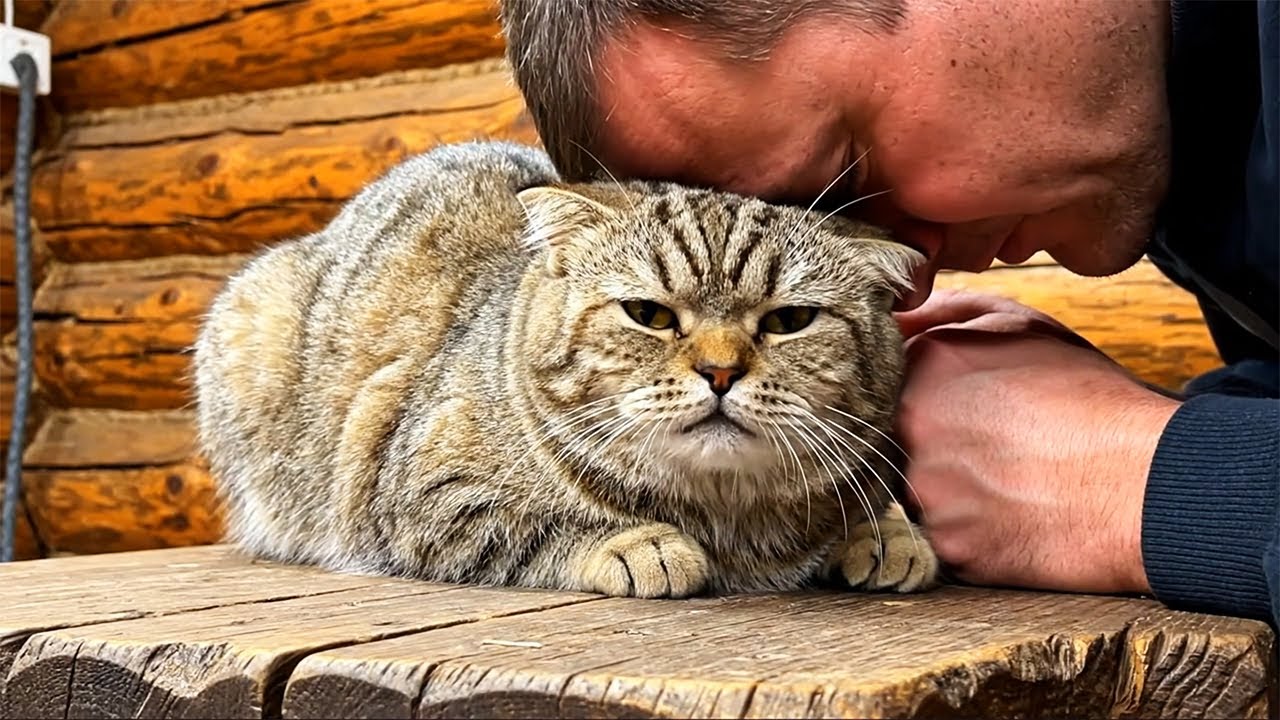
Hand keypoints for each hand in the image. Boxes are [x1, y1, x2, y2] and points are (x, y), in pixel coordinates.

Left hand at [893, 290, 1180, 594]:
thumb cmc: (1090, 400)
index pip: (880, 379)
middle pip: (889, 436)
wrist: (1146, 482)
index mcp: (923, 366)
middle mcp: (911, 425)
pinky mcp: (946, 545)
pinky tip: (1010, 516)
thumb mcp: (1023, 323)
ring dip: (946, 488)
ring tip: (1004, 480)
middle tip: (986, 447)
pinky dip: (968, 530)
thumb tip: (897, 313)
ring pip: (911, 490)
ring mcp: (925, 489)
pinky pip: (939, 536)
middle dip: (927, 442)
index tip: (951, 408)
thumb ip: (948, 311)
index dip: (916, 395)